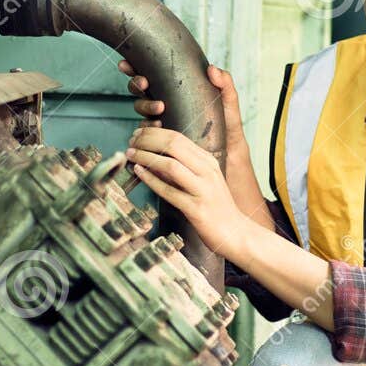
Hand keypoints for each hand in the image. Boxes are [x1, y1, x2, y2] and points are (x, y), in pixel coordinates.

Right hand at [118, 60, 249, 161]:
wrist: (228, 150)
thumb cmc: (226, 123)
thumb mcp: (228, 101)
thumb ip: (224, 82)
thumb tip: (212, 68)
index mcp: (175, 87)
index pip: (151, 72)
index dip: (134, 67)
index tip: (126, 64)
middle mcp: (163, 100)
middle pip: (138, 88)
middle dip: (136, 83)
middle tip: (145, 82)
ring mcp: (160, 118)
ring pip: (140, 107)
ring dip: (145, 105)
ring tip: (160, 108)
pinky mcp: (160, 136)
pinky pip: (146, 130)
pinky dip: (149, 126)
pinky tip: (159, 125)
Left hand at [126, 126, 252, 262]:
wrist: (235, 233)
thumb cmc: (216, 207)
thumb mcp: (203, 180)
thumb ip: (183, 167)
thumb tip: (153, 156)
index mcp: (208, 161)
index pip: (178, 137)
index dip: (154, 132)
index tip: (138, 133)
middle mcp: (207, 171)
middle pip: (173, 145)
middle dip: (147, 140)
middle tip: (131, 141)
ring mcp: (202, 190)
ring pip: (170, 165)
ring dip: (146, 157)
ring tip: (131, 154)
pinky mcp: (196, 209)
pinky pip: (169, 191)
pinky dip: (151, 180)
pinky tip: (139, 172)